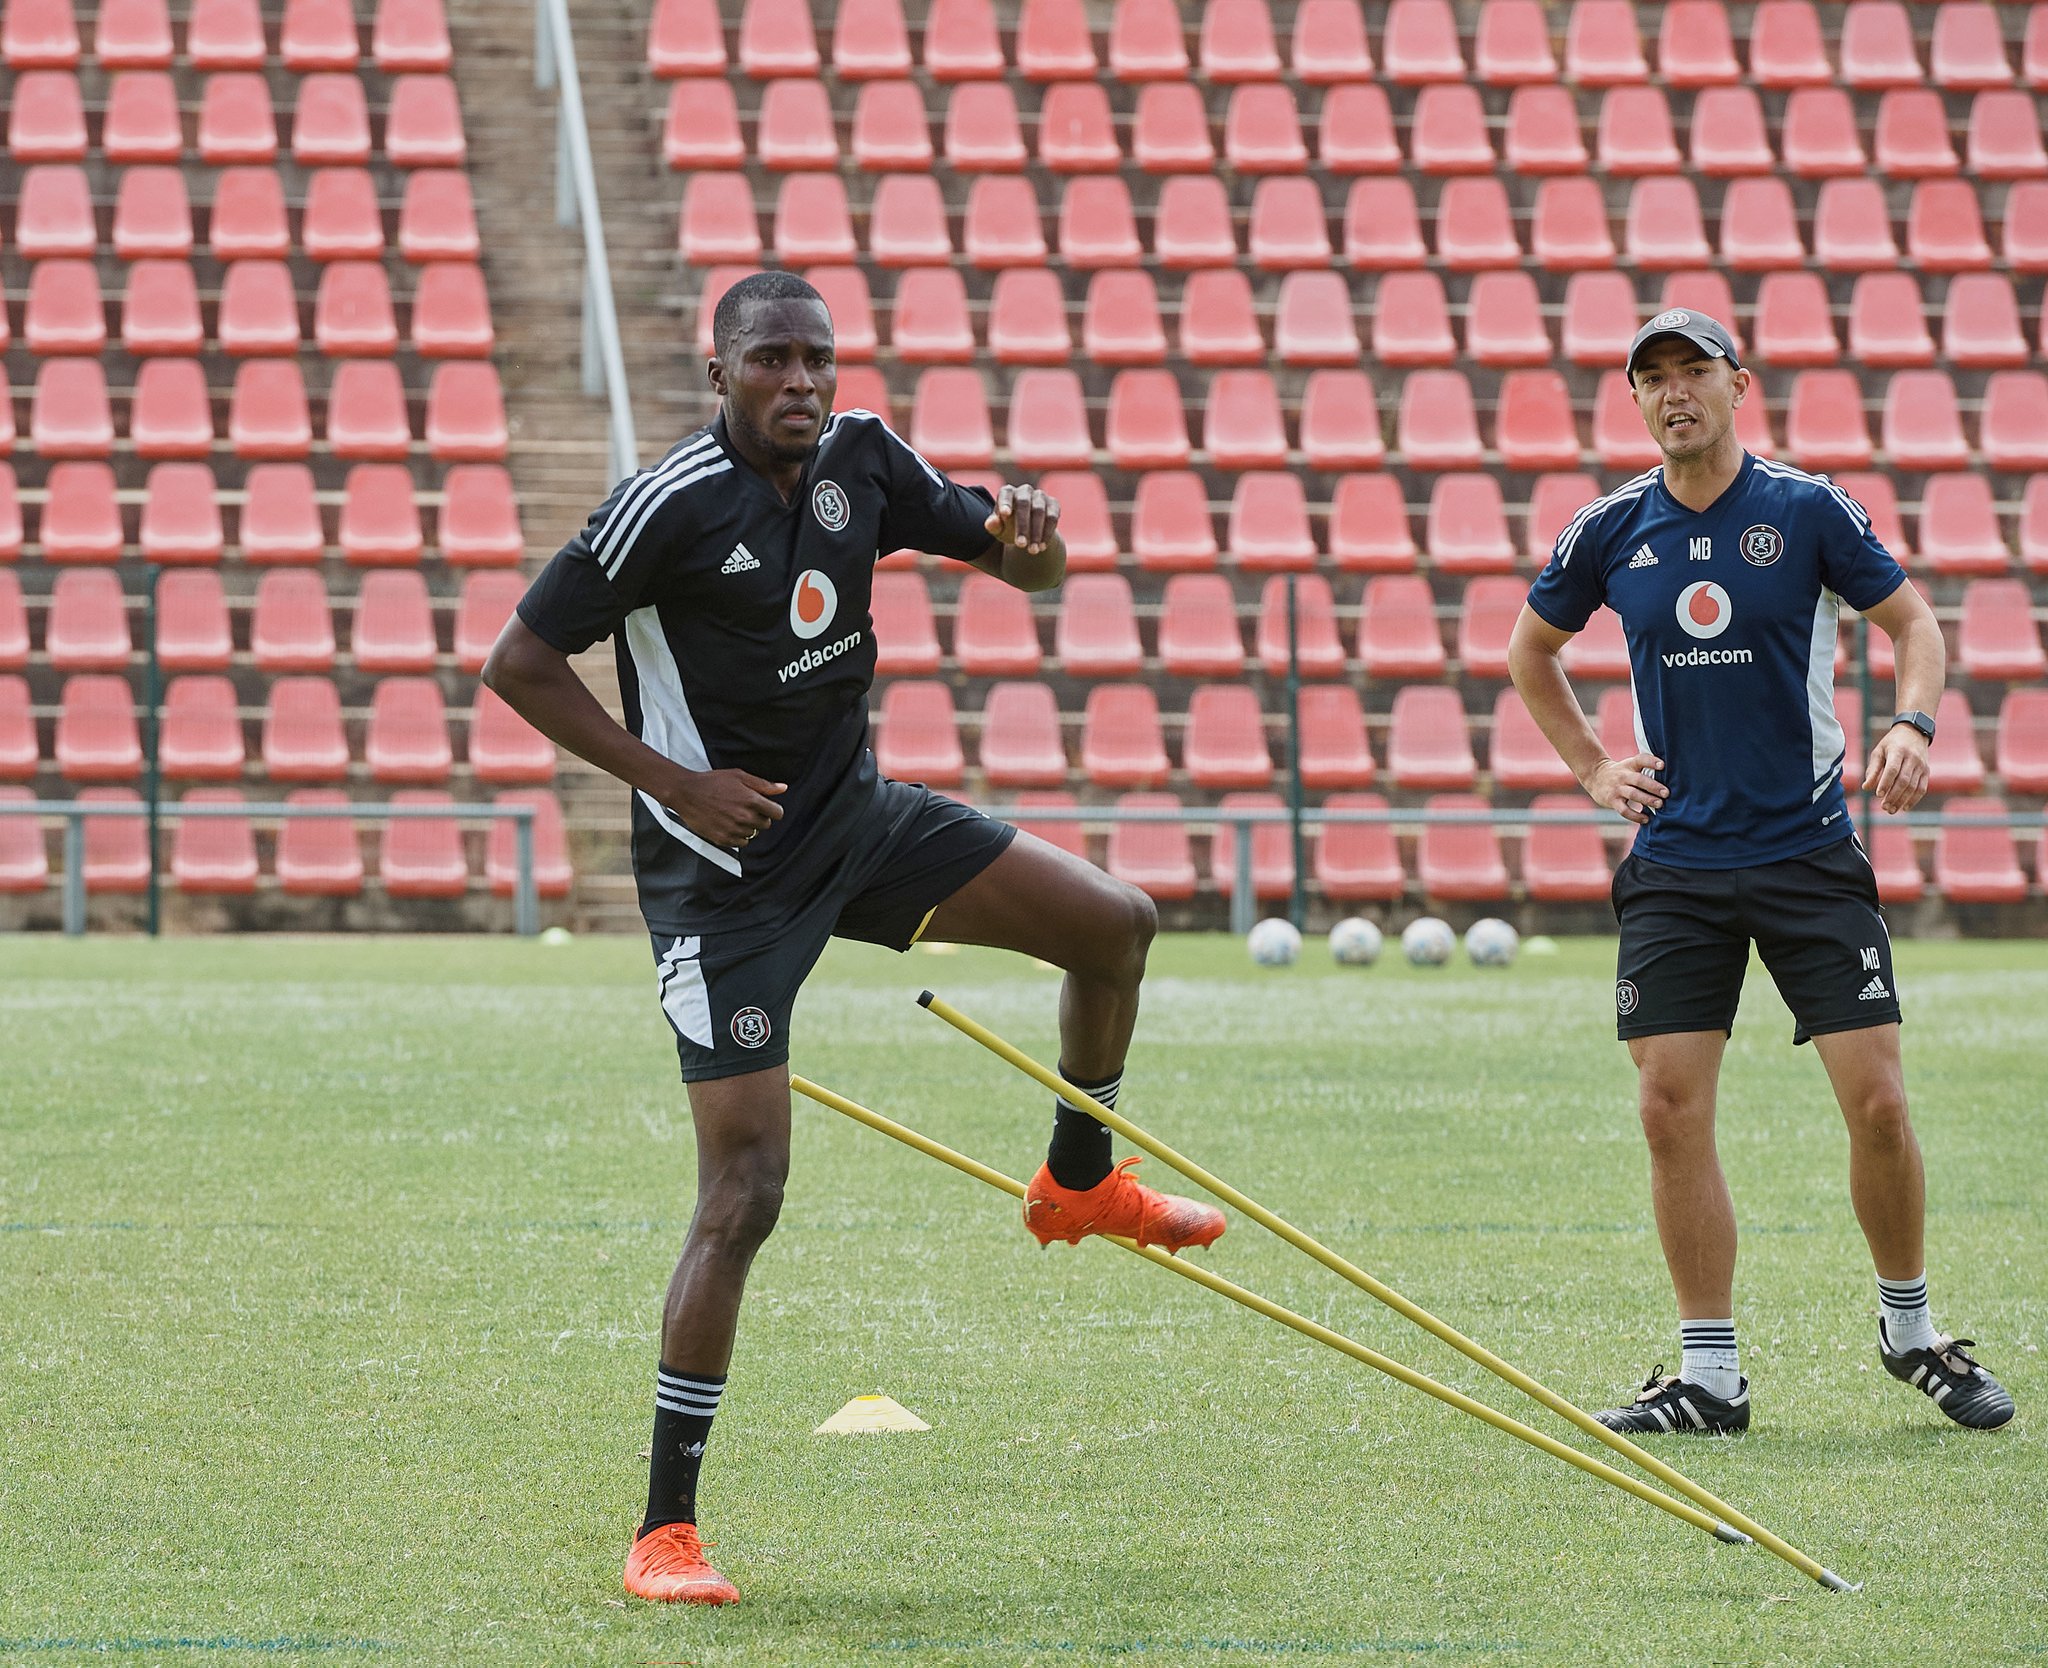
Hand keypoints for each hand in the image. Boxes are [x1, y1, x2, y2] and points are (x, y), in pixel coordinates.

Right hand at [663, 769, 785, 850]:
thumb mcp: (739, 776)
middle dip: (759, 817)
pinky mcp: (723, 839)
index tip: (766, 808)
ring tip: (733, 815)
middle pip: (765, 825)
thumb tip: (783, 788)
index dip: (772, 809)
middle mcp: (744, 817)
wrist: (686, 793)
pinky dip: (737, 836)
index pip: (777, 813)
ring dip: (747, 827)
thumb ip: (763, 785)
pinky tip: (727, 824)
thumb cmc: (712, 782)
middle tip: (744, 808)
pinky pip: (741, 843)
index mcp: (751, 800)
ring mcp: (734, 829)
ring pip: (753, 834)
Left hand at [983, 484, 1059, 554]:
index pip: (1005, 494)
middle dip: (1023, 525)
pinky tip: (1043, 547)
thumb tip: (991, 523)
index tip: (1005, 515)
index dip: (1005, 503)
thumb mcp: (998, 529)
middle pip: (1024, 504)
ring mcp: (1040, 496)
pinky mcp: (1053, 504)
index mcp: (1007, 492)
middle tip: (1021, 545)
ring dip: (1037, 533)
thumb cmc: (1007, 526)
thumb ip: (993, 525)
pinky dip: (1048, 532)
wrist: (1028, 528)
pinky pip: (1052, 517)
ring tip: (1032, 551)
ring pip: (1039, 511)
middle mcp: (1024, 491)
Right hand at [1584, 752, 1669, 825]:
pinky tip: (1646, 819)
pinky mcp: (1612, 801)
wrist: (1595, 777)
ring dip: (1647, 800)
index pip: (1640, 760)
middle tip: (1666, 793)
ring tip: (1660, 804)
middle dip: (1653, 787)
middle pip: (1639, 780)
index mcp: (1629, 765)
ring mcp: (1617, 789)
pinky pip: (1624, 810)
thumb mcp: (1629, 765)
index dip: (1651, 762)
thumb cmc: (1621, 773)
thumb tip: (1670, 777)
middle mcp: (1623, 776)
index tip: (1662, 765)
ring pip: (1633, 794)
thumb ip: (1645, 768)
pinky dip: (1635, 816)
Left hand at [1862, 725, 1929, 814]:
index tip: (1878, 795)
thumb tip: (1866, 788)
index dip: (1886, 783)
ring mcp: (1921, 765)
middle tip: (1884, 807)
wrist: (1914, 732)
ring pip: (1913, 786)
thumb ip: (1873, 769)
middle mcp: (1912, 758)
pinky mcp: (1927, 771)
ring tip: (1891, 810)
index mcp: (1898, 751)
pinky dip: (1914, 799)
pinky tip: (1904, 807)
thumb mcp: (1879, 751)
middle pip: (1904, 780)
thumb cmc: (1892, 744)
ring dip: (1902, 800)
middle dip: (1893, 795)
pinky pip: (1922, 788)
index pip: (1892, 769)